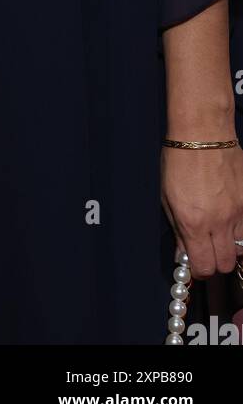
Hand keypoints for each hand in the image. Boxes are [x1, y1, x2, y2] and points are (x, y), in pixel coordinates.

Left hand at [161, 143, 242, 277]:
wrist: (203, 132)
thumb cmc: (180, 160)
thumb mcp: (167, 196)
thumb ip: (178, 230)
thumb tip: (183, 254)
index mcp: (193, 222)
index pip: (204, 266)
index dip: (200, 271)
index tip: (197, 264)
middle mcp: (219, 221)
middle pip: (227, 264)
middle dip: (216, 262)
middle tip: (209, 250)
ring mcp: (239, 211)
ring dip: (232, 247)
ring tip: (221, 234)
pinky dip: (242, 230)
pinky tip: (232, 219)